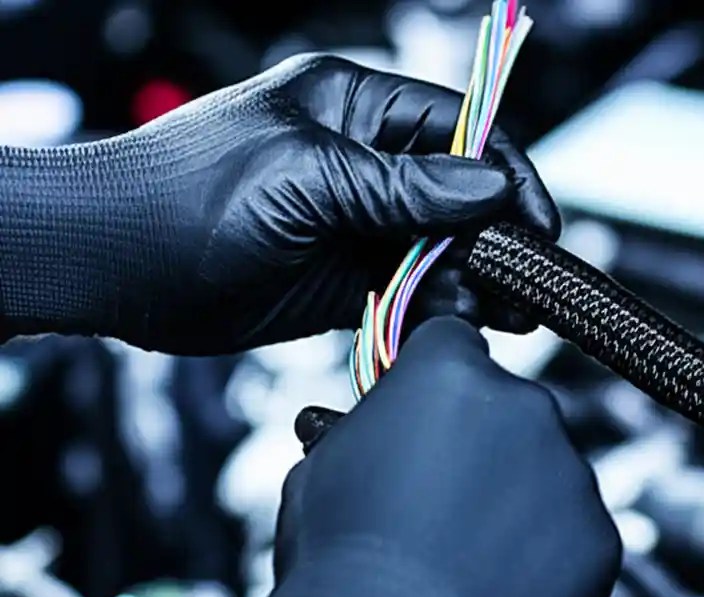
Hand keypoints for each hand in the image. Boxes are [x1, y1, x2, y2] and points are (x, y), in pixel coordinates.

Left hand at [0, 54, 556, 353]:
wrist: (109, 266)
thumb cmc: (185, 196)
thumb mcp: (305, 176)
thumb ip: (401, 186)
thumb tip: (490, 187)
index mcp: (354, 107)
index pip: (458, 128)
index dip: (506, 174)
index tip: (537, 223)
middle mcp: (362, 161)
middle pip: (460, 195)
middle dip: (498, 238)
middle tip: (528, 287)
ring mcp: (354, 221)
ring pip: (442, 248)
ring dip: (475, 281)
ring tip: (504, 316)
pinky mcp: (343, 278)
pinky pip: (410, 290)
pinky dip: (437, 309)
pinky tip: (454, 325)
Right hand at [244, 317, 620, 596]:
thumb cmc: (343, 556)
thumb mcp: (325, 464)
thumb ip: (362, 428)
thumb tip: (361, 428)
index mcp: (451, 370)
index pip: (455, 343)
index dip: (436, 384)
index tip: (429, 415)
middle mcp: (523, 405)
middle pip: (508, 408)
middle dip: (482, 443)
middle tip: (442, 498)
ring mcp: (569, 470)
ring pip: (547, 470)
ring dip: (518, 498)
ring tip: (466, 549)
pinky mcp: (599, 534)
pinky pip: (576, 531)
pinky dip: (549, 551)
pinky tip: (502, 578)